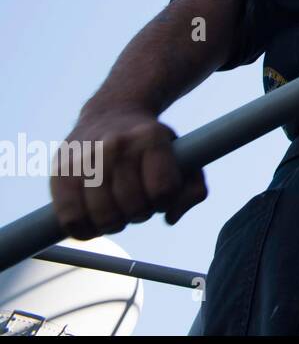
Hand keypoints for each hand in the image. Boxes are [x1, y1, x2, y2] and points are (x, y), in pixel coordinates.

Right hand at [50, 102, 207, 239]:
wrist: (111, 113)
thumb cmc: (151, 145)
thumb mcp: (183, 156)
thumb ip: (193, 189)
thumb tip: (170, 218)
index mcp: (151, 138)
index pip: (163, 190)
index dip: (163, 202)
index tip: (159, 195)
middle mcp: (117, 144)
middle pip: (133, 207)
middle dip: (139, 214)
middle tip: (136, 204)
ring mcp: (86, 157)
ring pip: (103, 216)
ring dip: (113, 224)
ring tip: (116, 211)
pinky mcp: (60, 171)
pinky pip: (71, 217)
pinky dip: (84, 230)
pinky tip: (93, 223)